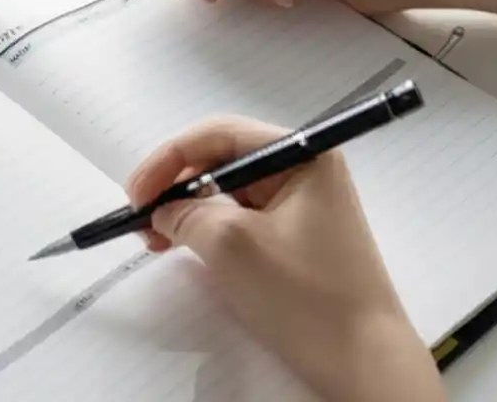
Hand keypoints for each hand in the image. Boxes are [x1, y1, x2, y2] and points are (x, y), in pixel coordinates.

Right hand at [125, 116, 444, 401]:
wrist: (361, 361)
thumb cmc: (304, 295)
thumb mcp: (230, 245)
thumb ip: (185, 215)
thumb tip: (162, 210)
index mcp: (302, 154)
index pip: (220, 135)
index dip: (169, 159)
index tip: (135, 194)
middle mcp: (304, 169)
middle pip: (221, 160)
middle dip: (174, 185)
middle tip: (140, 217)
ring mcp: (300, 203)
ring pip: (226, 191)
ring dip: (186, 210)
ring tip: (154, 238)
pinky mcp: (294, 236)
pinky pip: (239, 217)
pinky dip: (206, 229)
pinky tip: (180, 246)